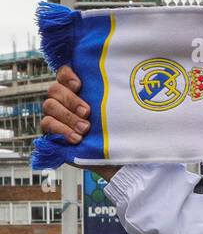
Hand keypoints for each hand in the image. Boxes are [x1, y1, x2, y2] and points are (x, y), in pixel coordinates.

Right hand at [41, 65, 118, 180]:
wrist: (117, 160)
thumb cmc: (119, 133)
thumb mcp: (118, 115)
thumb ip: (111, 100)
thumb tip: (124, 87)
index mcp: (78, 91)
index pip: (64, 74)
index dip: (67, 76)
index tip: (79, 85)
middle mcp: (65, 100)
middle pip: (55, 90)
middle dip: (71, 100)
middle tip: (87, 112)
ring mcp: (57, 115)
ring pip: (50, 106)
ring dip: (68, 117)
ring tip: (85, 129)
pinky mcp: (53, 132)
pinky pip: (47, 124)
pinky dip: (61, 130)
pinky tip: (76, 138)